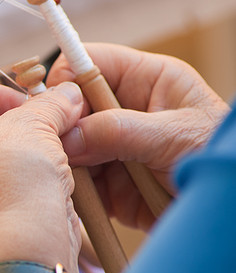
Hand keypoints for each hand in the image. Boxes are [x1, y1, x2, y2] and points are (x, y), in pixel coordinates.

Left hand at [0, 80, 84, 272]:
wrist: (17, 245)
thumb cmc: (14, 177)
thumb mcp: (36, 127)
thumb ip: (49, 105)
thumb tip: (68, 94)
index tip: (24, 107)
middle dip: (4, 128)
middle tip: (36, 133)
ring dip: (6, 160)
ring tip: (40, 162)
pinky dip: (2, 191)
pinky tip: (31, 192)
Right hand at [50, 43, 228, 229]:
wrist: (229, 208)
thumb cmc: (219, 159)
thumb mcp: (175, 136)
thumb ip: (119, 131)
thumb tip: (67, 136)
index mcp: (146, 81)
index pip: (89, 64)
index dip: (66, 82)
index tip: (56, 110)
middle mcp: (124, 112)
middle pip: (70, 109)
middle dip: (59, 128)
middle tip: (54, 149)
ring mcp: (112, 149)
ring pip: (66, 148)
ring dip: (60, 162)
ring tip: (59, 176)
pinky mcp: (107, 185)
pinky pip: (74, 183)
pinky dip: (66, 189)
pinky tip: (65, 195)